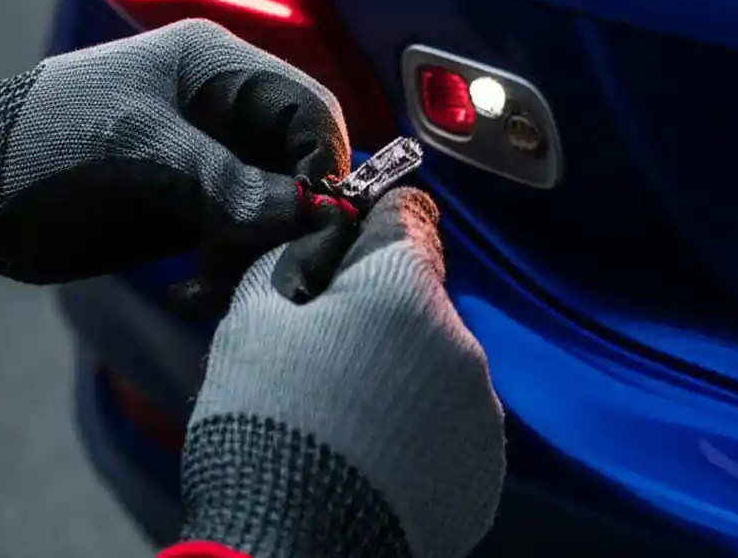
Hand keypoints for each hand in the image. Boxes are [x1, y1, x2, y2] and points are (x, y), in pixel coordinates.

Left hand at [0, 18, 348, 284]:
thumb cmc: (40, 148)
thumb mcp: (132, 153)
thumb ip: (222, 180)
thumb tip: (306, 213)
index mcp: (215, 68)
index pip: (309, 111)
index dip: (324, 165)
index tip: (314, 222)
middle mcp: (223, 113)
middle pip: (301, 166)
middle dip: (292, 221)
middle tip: (273, 270)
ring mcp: (210, 164)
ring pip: (277, 213)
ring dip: (258, 256)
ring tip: (208, 284)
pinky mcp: (192, 210)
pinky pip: (241, 242)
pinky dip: (229, 272)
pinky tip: (190, 292)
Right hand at [177, 189, 504, 557]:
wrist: (290, 547)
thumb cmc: (262, 421)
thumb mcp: (253, 318)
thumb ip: (298, 259)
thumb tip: (327, 241)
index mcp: (405, 286)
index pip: (404, 213)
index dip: (365, 226)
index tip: (335, 254)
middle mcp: (461, 339)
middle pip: (419, 296)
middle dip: (376, 311)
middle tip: (318, 355)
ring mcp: (480, 410)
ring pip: (437, 363)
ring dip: (400, 373)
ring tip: (342, 419)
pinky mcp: (484, 470)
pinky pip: (450, 425)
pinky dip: (418, 431)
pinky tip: (372, 459)